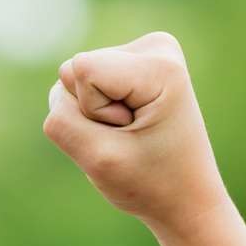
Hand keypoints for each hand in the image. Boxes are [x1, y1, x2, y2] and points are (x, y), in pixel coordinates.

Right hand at [42, 32, 228, 233]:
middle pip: (74, 72)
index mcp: (159, 64)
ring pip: (74, 80)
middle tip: (129, 137)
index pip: (81, 70)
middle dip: (90, 114)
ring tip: (130, 134)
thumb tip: (60, 83)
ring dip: (92, 117)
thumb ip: (61, 120)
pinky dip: (96, 115)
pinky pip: (81, 85)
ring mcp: (145, 53)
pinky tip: (127, 127)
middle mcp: (155, 47)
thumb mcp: (98, 159)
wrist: (185, 198)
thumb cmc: (149, 183)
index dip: (92, 113)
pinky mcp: (133, 66)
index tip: (129, 134)